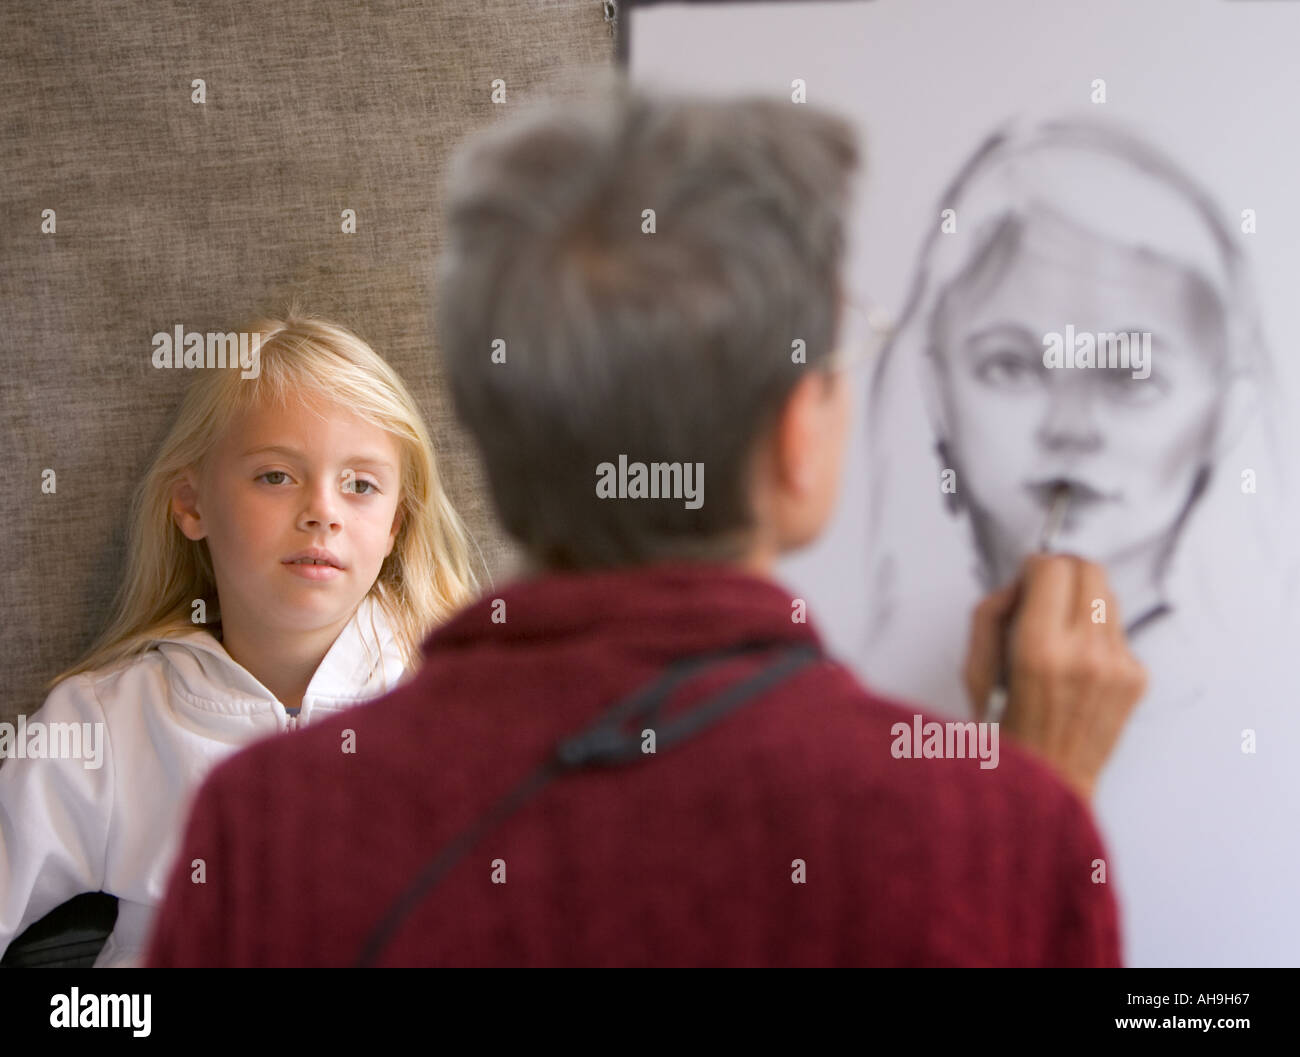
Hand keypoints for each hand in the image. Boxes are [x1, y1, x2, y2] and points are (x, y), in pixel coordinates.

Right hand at [963, 553, 1146, 800]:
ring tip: (1059, 631)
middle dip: (1063, 571)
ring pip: (1108, 595)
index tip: (1026, 576)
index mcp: (1039, 650)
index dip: (1034, 565)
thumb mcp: (975, 670)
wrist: (1049, 784)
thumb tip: (1021, 583)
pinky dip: (1096, 635)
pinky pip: (1119, 632)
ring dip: (1082, 600)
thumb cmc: (1006, 734)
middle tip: (1045, 590)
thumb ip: (991, 614)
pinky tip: (1076, 664)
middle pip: (1090, 570)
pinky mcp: (1137, 678)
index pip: (1052, 568)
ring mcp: (1118, 666)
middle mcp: (1086, 654)